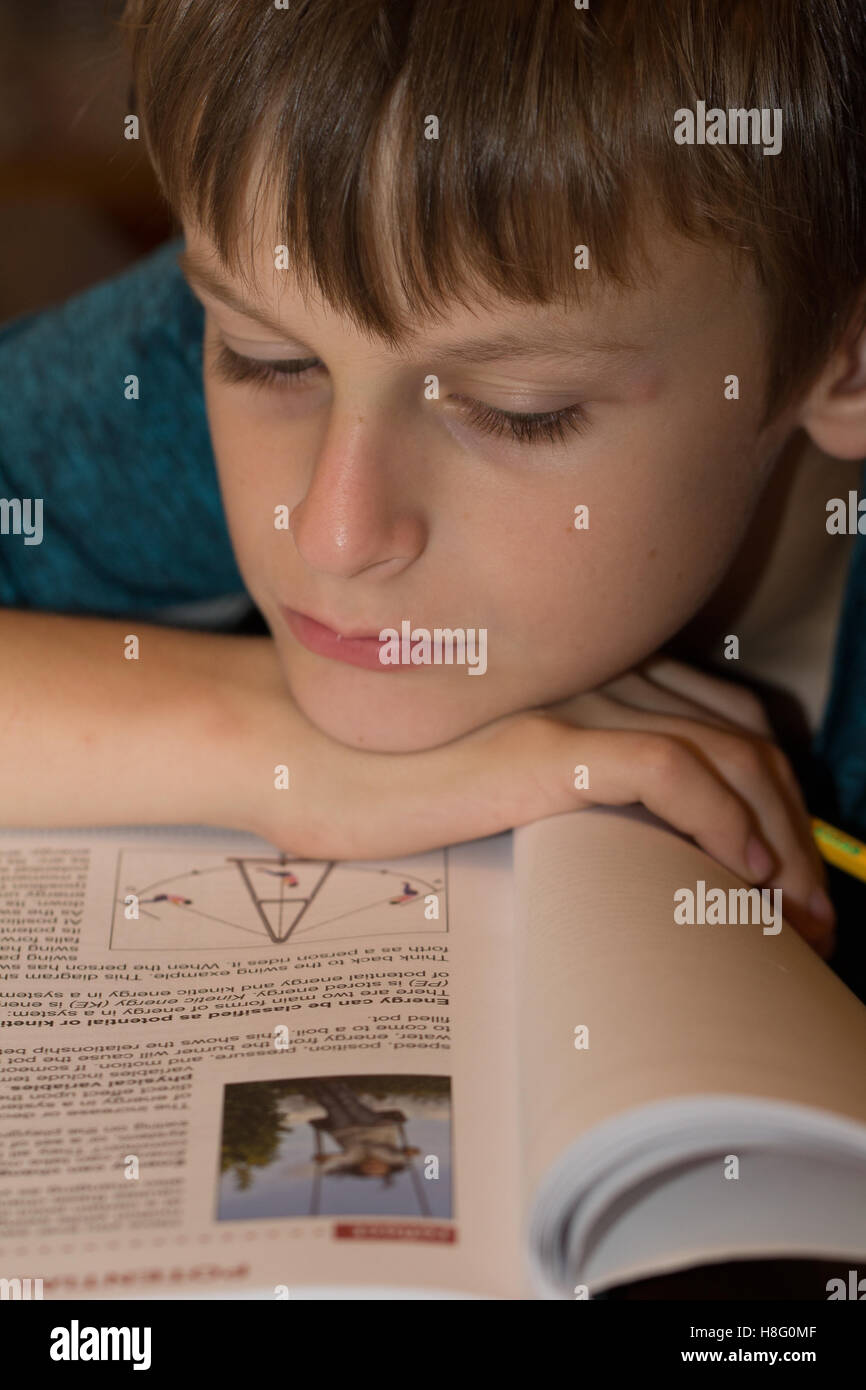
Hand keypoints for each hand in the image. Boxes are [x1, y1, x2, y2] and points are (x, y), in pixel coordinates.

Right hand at [232, 641, 833, 956]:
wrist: (282, 745)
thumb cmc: (360, 768)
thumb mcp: (472, 768)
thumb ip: (541, 775)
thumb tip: (599, 844)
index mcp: (580, 677)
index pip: (715, 716)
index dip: (766, 790)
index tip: (780, 869)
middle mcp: (591, 677)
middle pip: (740, 736)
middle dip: (795, 823)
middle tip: (810, 909)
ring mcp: (570, 706)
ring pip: (727, 756)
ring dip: (781, 839)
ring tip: (797, 914)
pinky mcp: (545, 746)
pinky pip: (674, 772)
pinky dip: (728, 822)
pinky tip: (743, 873)